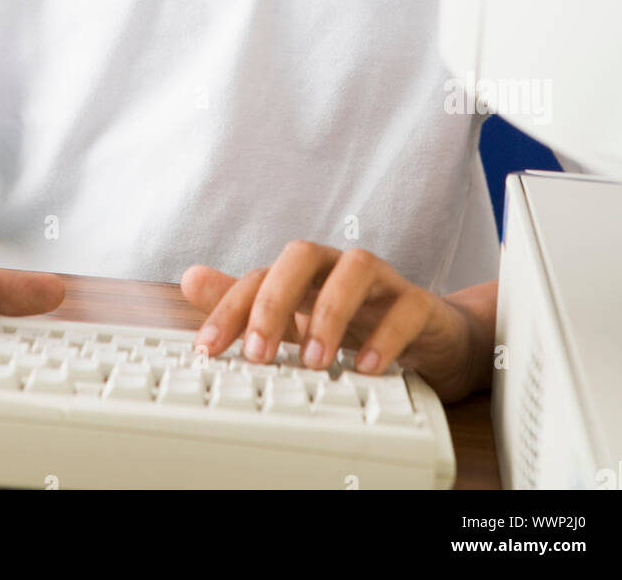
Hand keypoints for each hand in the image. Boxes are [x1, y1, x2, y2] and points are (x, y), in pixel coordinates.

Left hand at [181, 242, 478, 403]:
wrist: (431, 336)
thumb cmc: (359, 321)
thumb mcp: (298, 317)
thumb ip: (249, 301)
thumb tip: (190, 279)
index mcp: (306, 273)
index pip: (260, 276)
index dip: (230, 308)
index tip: (209, 349)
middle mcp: (339, 268)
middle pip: (302, 254)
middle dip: (275, 300)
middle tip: (259, 352)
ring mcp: (382, 282)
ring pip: (356, 269)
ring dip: (330, 313)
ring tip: (314, 361)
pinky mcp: (420, 303)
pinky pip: (406, 307)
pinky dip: (385, 335)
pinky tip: (367, 367)